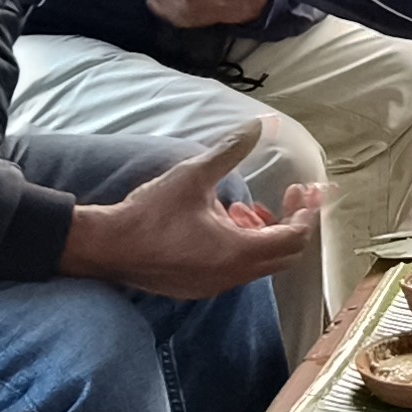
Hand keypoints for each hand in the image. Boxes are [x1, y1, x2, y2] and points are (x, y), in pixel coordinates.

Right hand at [60, 122, 320, 298]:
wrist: (106, 247)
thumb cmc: (150, 212)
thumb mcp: (194, 175)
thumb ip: (231, 150)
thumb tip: (260, 124)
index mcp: (238, 252)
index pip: (294, 238)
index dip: (306, 213)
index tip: (305, 189)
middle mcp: (232, 276)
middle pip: (285, 255)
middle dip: (292, 222)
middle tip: (290, 195)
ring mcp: (215, 286)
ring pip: (259, 263)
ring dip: (263, 234)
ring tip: (245, 207)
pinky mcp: (198, 288)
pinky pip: (236, 270)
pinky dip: (241, 246)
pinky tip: (221, 221)